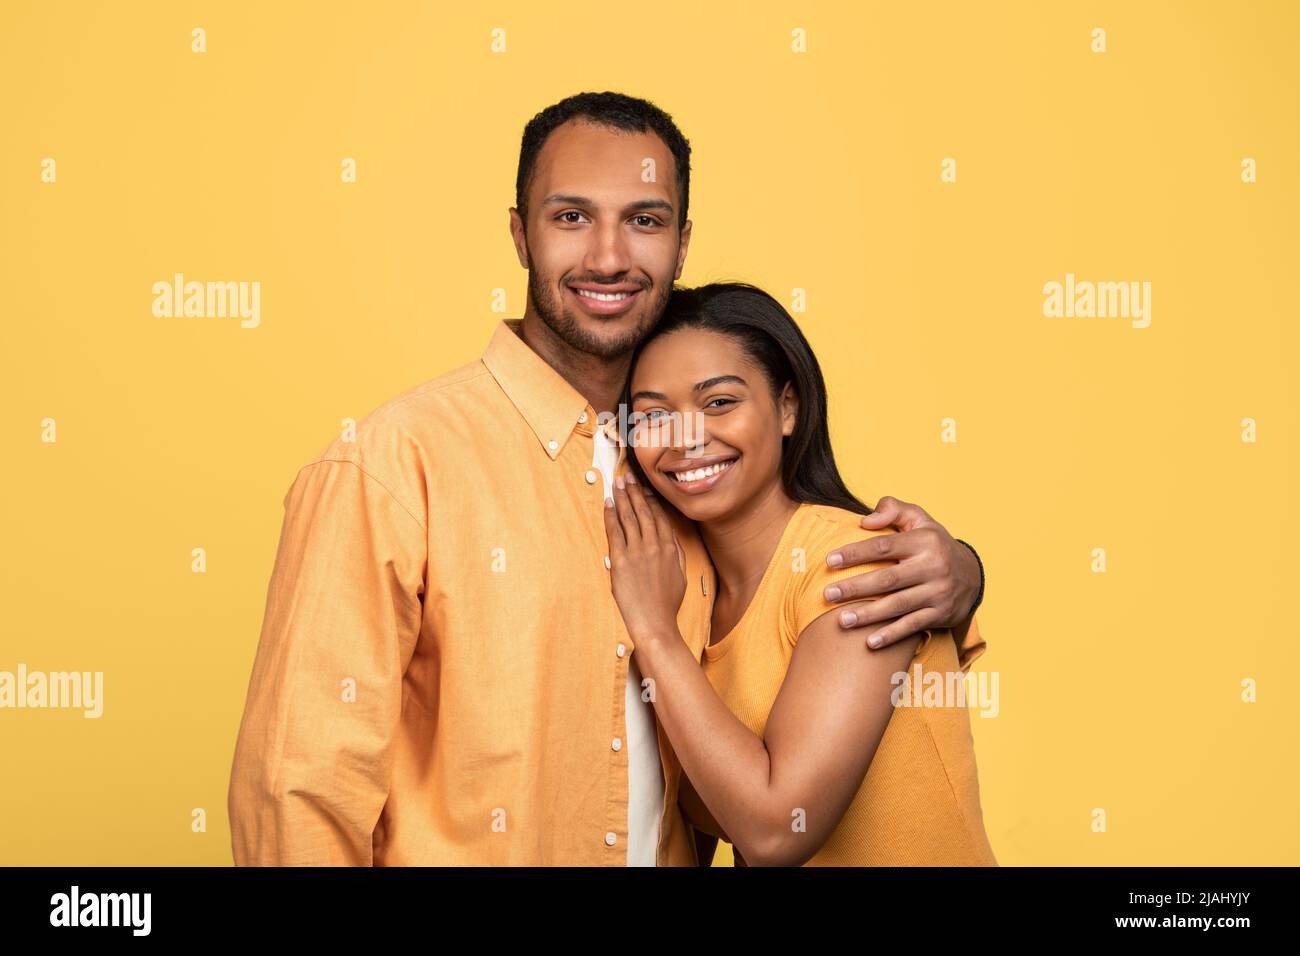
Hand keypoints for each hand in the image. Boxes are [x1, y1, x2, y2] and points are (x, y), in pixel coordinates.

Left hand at [603, 471, 686, 640]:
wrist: (655, 622)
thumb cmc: (667, 602)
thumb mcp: (680, 574)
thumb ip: (675, 551)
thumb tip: (669, 535)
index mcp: (669, 547)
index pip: (659, 515)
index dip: (650, 498)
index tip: (644, 486)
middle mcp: (654, 545)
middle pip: (643, 511)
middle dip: (634, 491)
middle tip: (627, 476)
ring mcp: (637, 552)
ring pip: (628, 517)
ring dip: (622, 497)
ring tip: (617, 483)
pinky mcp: (621, 560)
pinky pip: (614, 531)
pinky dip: (610, 515)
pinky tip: (608, 503)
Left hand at [824, 495, 981, 649]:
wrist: (973, 574)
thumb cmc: (933, 543)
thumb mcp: (919, 519)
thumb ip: (892, 510)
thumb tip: (864, 521)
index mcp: (924, 542)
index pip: (884, 546)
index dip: (856, 553)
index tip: (830, 561)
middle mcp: (933, 567)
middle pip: (887, 579)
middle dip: (855, 588)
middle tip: (827, 594)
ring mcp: (938, 592)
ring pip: (898, 605)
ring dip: (868, 615)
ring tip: (841, 621)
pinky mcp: (940, 614)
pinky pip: (913, 626)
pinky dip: (891, 635)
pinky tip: (870, 643)